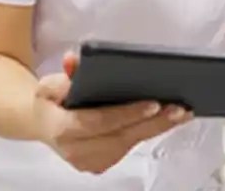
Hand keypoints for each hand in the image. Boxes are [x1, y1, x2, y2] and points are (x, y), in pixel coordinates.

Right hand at [31, 51, 191, 173]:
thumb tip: (75, 61)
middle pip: (122, 136)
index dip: (127, 114)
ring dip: (157, 128)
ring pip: (130, 144)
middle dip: (153, 122)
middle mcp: (76, 150)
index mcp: (62, 129)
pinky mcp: (100, 164)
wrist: (42, 123)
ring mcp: (89, 161)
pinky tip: (168, 119)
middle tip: (179, 108)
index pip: (99, 122)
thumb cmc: (49, 101)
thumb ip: (65, 74)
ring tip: (182, 112)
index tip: (152, 104)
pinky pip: (129, 147)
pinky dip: (148, 132)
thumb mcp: (49, 83)